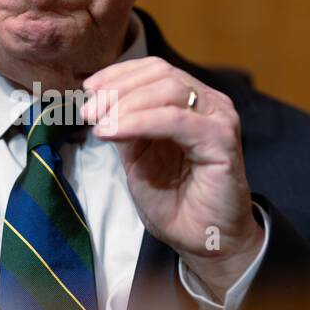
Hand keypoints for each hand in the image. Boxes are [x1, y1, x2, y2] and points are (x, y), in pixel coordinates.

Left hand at [81, 57, 263, 301]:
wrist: (202, 240)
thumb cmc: (174, 200)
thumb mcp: (137, 156)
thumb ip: (125, 125)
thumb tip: (99, 102)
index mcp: (190, 101)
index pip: (154, 70)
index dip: (118, 75)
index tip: (87, 90)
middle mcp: (208, 103)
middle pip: (160, 74)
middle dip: (118, 89)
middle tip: (89, 112)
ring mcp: (218, 118)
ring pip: (168, 90)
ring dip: (126, 104)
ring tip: (99, 124)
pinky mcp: (221, 139)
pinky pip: (176, 120)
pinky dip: (139, 122)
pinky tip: (113, 132)